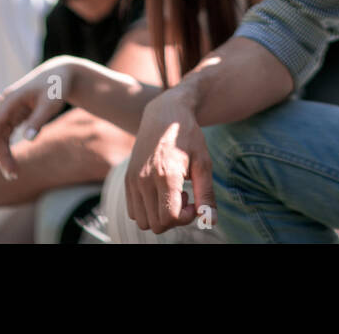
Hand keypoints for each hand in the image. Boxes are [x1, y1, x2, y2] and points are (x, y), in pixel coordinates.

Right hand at [0, 57, 74, 178]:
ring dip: (4, 153)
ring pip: (1, 135)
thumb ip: (39, 120)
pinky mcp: (16, 115)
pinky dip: (8, 147)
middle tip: (11, 174)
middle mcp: (7, 104)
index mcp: (12, 98)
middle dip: (1, 153)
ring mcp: (10, 110)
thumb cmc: (57, 87)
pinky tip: (10, 163)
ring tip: (12, 173)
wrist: (62, 74)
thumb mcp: (51, 104)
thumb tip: (28, 139)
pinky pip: (7, 134)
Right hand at [125, 91, 215, 234]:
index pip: (170, 218)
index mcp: (166, 175)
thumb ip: (206, 194)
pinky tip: (161, 192)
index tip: (194, 202)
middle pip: (156, 224)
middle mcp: (144, 180)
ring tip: (172, 194)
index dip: (186, 218)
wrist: (164, 114)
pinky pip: (134, 212)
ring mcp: (133, 180)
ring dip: (160, 216)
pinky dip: (148, 211)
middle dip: (174, 219)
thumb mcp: (203, 162)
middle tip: (185, 196)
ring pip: (143, 222)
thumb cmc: (188, 137)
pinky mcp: (128, 180)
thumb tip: (211, 221)